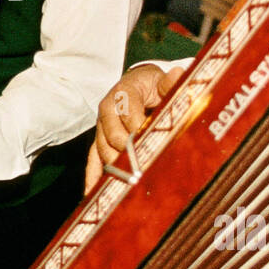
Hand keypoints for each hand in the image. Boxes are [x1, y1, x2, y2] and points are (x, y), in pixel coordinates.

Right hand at [84, 65, 184, 193]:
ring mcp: (101, 127)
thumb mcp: (162, 81)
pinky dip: (92, 178)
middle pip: (112, 135)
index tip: (150, 142)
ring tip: (127, 185)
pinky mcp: (99, 142)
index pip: (127, 112)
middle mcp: (107, 110)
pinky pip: (93, 160)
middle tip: (142, 169)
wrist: (138, 86)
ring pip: (103, 150)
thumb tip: (177, 74)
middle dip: (126, 153)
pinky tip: (91, 194)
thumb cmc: (152, 85)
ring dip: (114, 167)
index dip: (138, 128)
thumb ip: (170, 82)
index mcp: (123, 92)